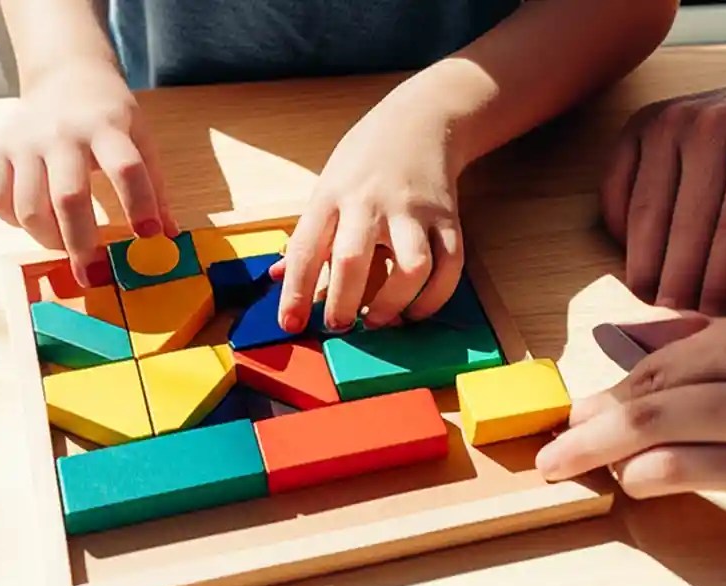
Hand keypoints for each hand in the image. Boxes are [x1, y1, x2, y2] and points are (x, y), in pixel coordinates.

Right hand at [0, 57, 177, 286]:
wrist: (66, 74)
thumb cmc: (109, 114)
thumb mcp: (142, 138)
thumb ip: (156, 187)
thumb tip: (168, 236)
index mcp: (107, 127)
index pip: (126, 168)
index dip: (140, 205)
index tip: (149, 236)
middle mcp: (62, 133)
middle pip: (68, 198)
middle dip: (82, 244)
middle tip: (94, 275)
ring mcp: (25, 141)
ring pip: (28, 208)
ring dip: (49, 240)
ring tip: (67, 247)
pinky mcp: (0, 150)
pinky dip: (16, 224)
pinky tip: (39, 224)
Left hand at [270, 90, 464, 332]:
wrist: (422, 119)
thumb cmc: (365, 161)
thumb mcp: (327, 186)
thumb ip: (308, 235)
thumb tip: (276, 277)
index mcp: (331, 196)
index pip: (305, 248)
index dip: (295, 292)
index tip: (291, 325)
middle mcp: (370, 203)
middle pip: (353, 260)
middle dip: (343, 304)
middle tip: (339, 327)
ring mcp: (413, 211)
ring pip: (411, 267)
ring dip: (394, 304)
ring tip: (380, 321)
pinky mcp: (448, 218)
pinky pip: (449, 266)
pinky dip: (434, 298)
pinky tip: (416, 311)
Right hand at [600, 68, 725, 314]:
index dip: (720, 287)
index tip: (715, 324)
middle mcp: (714, 123)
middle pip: (682, 229)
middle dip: (678, 288)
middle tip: (677, 327)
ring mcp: (672, 119)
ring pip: (642, 215)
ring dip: (644, 267)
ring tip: (654, 303)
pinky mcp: (643, 123)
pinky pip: (617, 190)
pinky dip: (622, 231)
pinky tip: (643, 255)